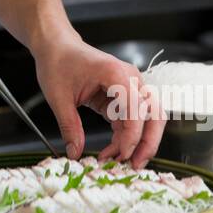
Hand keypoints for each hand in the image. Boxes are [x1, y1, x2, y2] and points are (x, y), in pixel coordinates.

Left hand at [34, 34, 164, 167]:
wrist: (57, 46)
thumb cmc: (58, 62)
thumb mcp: (59, 97)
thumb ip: (69, 126)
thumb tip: (75, 153)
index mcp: (115, 74)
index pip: (135, 108)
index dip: (132, 136)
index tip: (121, 155)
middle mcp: (130, 79)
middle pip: (154, 113)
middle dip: (148, 142)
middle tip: (134, 165)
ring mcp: (130, 87)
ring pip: (148, 119)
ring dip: (139, 143)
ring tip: (122, 162)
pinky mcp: (124, 96)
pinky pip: (133, 120)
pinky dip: (126, 137)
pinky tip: (112, 151)